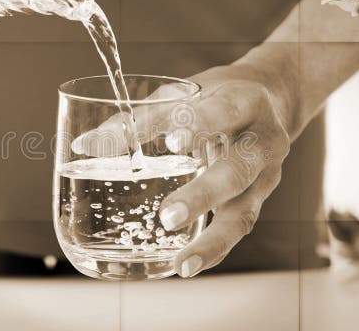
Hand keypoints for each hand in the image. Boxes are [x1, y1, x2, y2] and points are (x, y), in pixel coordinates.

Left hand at [72, 63, 292, 277]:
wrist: (273, 100)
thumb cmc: (218, 96)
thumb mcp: (185, 93)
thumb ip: (141, 117)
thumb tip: (85, 145)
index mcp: (246, 102)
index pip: (223, 112)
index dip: (200, 125)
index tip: (172, 141)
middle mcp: (263, 142)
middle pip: (238, 171)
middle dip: (204, 195)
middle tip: (168, 217)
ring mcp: (265, 176)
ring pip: (244, 212)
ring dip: (213, 241)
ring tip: (184, 264)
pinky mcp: (257, 200)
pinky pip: (238, 228)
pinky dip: (214, 249)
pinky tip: (190, 264)